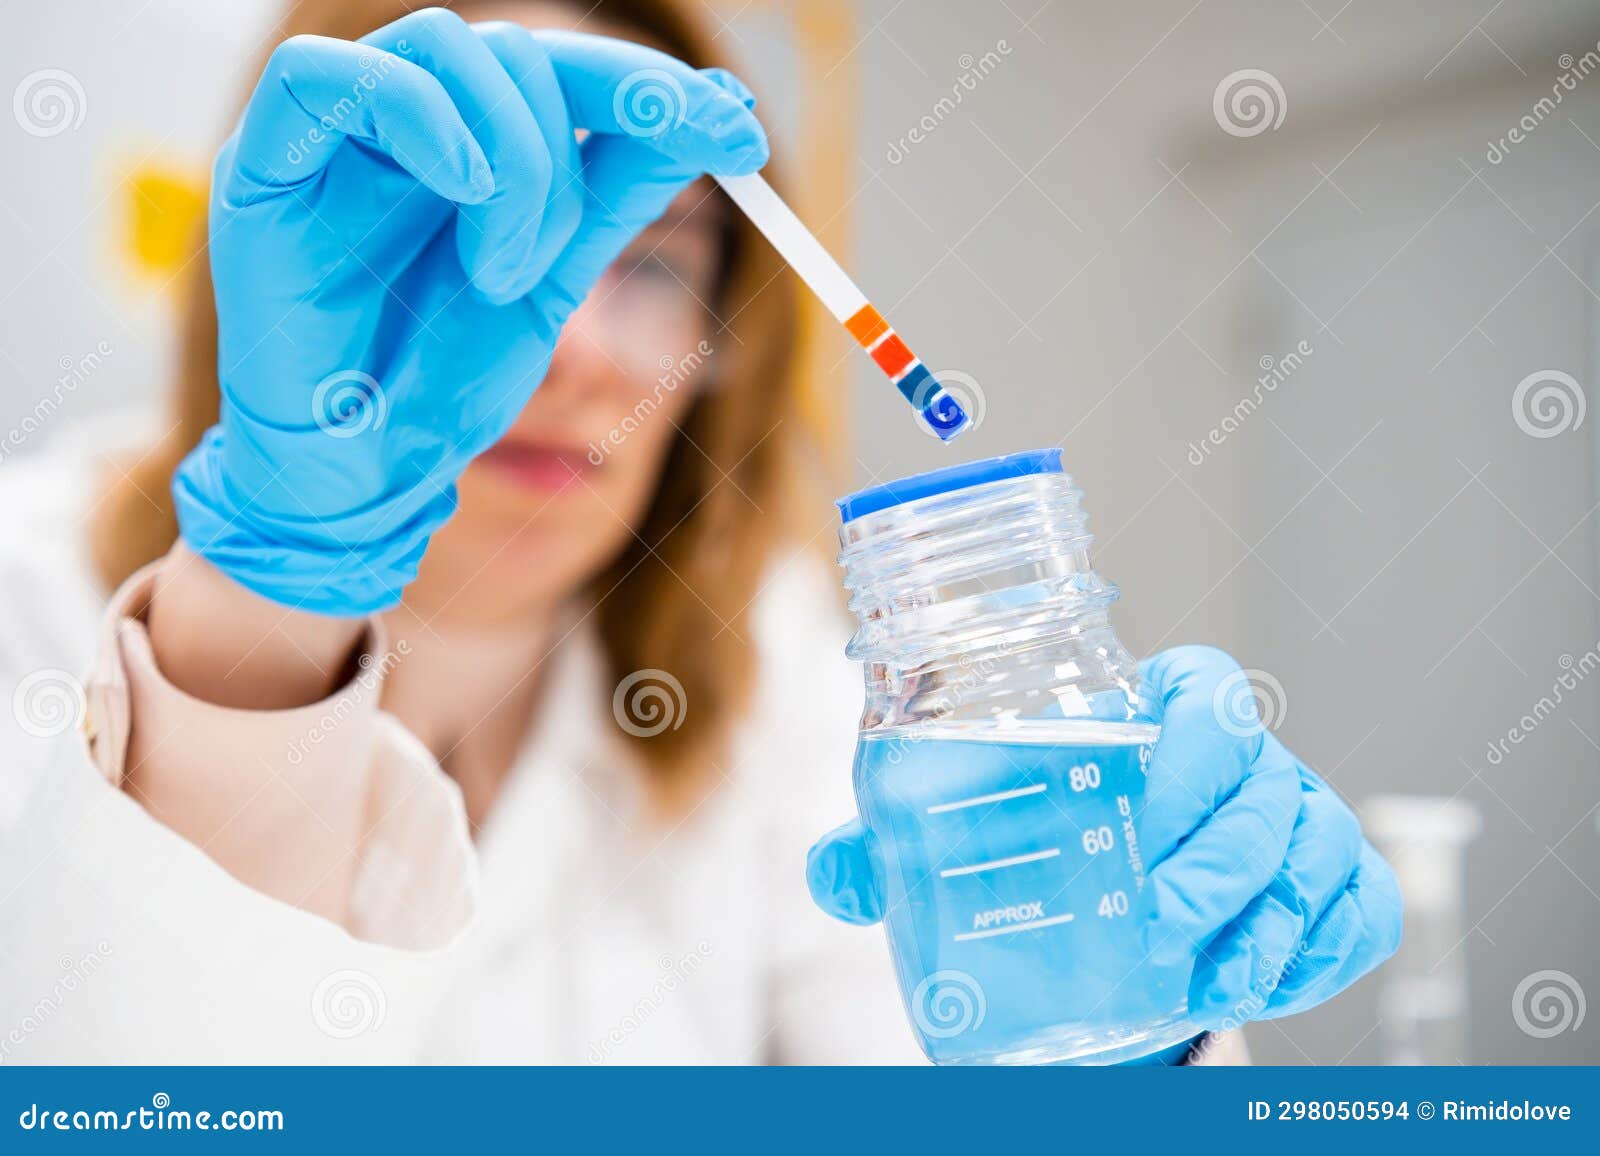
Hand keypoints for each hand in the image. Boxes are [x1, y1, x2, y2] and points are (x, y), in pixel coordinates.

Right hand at [173, 8, 767, 614]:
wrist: (362, 467)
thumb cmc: (442, 376)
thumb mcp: (555, 278)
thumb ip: (616, 191)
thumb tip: (714, 115)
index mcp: (474, 143)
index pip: (565, 71)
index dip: (649, 86)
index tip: (735, 130)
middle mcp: (410, 124)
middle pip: (512, 51)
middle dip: (564, 148)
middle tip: (551, 261)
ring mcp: (337, 135)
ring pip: (441, 47)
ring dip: (506, 158)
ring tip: (499, 271)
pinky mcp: (265, 162)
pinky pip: (322, 77)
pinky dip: (413, 114)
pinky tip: (461, 184)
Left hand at [807, 645, 1402, 1032]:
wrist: (1117, 921)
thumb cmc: (1047, 852)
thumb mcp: (966, 845)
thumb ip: (898, 850)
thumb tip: (838, 874)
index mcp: (1155, 722)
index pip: (1207, 686)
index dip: (1194, 737)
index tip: (1142, 805)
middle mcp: (1239, 764)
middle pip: (1264, 782)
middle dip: (1219, 858)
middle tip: (1163, 919)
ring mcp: (1295, 820)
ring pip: (1316, 848)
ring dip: (1267, 922)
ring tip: (1209, 982)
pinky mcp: (1331, 888)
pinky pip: (1360, 907)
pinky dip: (1323, 949)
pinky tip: (1266, 979)